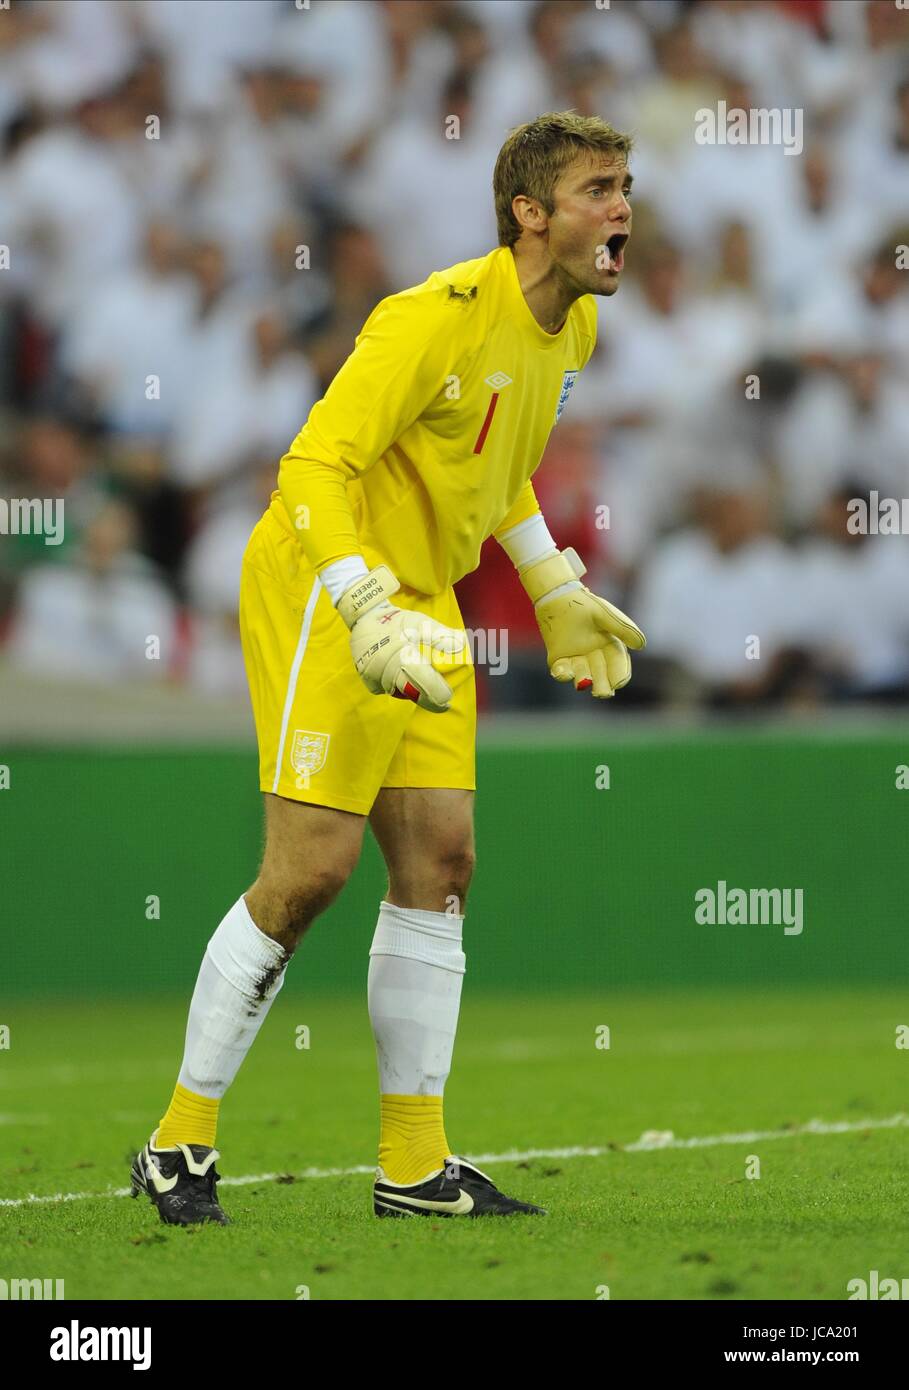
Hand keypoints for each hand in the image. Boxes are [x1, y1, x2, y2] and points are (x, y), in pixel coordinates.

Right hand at [337, 566, 465, 712]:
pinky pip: (387, 690)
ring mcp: (375, 677)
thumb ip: (442, 637)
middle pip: (413, 694)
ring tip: (416, 677)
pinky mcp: (368, 681)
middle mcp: (387, 671)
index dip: (439, 695)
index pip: (425, 685)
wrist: (365, 617)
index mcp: (404, 657)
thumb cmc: (398, 622)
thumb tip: (461, 647)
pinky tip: (398, 673)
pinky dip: (395, 686)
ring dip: (411, 689)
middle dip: (428, 698)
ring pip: (400, 693)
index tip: (448, 699)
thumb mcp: (422, 624)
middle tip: (441, 700)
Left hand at [520, 548, 645, 698]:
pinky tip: (563, 673)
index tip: (619, 683)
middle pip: (601, 673)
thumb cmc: (585, 604)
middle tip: (603, 693)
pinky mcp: (559, 658)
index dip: (619, 673)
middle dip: (603, 684)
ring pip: (582, 674)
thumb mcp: (606, 615)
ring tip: (583, 684)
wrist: (558, 596)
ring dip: (583, 679)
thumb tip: (642, 646)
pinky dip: (562, 673)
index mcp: (610, 645)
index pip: (617, 663)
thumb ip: (623, 629)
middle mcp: (595, 655)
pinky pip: (561, 670)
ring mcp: (576, 657)